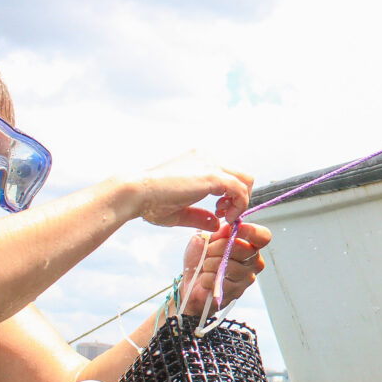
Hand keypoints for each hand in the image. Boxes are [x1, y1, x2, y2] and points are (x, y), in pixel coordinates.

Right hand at [129, 152, 253, 229]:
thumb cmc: (150, 202)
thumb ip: (199, 216)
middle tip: (224, 214)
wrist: (136, 193)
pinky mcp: (213, 175)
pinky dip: (239, 206)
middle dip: (239, 197)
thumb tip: (216, 223)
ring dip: (240, 202)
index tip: (219, 212)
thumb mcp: (179, 212)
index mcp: (198, 161)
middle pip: (241, 175)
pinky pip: (240, 189)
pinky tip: (224, 217)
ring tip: (224, 216)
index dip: (229, 196)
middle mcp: (207, 158)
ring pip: (245, 180)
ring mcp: (211, 164)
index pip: (227, 174)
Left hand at [180, 221, 270, 316]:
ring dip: (210, 264)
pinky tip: (206, 279)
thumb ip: (219, 231)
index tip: (230, 229)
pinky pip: (219, 280)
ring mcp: (247, 278)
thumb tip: (229, 226)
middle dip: (219, 247)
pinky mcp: (236, 292)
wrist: (190, 281)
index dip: (249, 230)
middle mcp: (254, 262)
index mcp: (251, 245)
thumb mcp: (206, 238)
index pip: (263, 236)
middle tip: (208, 250)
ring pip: (229, 266)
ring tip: (206, 266)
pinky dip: (207, 278)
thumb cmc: (201, 257)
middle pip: (243, 249)